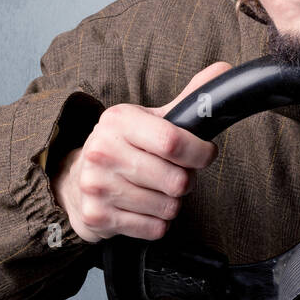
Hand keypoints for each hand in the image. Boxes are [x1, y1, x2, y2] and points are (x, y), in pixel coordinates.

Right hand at [51, 61, 233, 242]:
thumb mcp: (149, 119)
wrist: (75, 180)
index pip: (174, 142)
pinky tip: (144, 207)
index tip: (206, 154)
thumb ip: (189, 99)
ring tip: (157, 189)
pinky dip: (158, 222)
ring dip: (172, 202)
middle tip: (176, 173)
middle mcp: (102, 151)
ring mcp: (97, 186)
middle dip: (187, 180)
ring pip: (168, 207)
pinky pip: (154, 228)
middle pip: (176, 180)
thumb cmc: (123, 147)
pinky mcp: (97, 217)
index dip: (201, 153)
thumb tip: (225, 71)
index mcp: (118, 121)